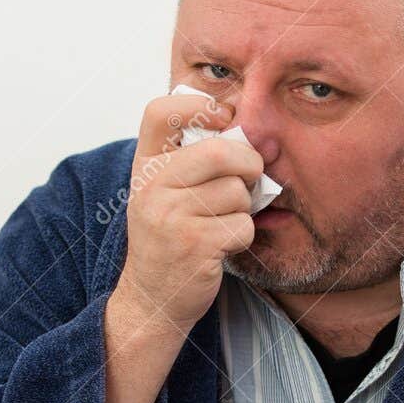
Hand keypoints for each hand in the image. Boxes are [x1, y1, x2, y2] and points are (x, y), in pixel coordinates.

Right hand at [112, 92, 263, 334]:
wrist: (152, 297)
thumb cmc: (170, 237)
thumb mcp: (166, 192)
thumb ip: (196, 159)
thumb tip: (259, 134)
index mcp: (144, 164)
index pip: (161, 111)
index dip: (200, 106)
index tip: (224, 120)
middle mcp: (151, 185)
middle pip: (219, 151)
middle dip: (248, 163)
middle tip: (249, 177)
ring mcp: (171, 215)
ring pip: (236, 191)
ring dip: (243, 208)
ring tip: (222, 221)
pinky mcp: (194, 244)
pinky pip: (243, 225)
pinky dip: (243, 235)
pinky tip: (222, 244)